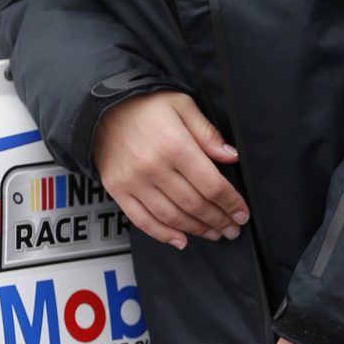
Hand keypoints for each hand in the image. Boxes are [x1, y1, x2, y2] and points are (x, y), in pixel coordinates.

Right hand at [93, 89, 247, 250]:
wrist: (102, 108)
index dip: (230, 202)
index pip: (211, 184)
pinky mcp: (118, 190)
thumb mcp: (183, 106)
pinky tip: (181, 239)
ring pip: (172, 216)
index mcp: (174, 145)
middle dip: (218, 220)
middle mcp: (154, 167)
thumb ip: (207, 133)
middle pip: (194, 204)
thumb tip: (231, 156)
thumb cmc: (145, 104)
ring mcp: (134, 182)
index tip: (242, 213)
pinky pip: (142, 220)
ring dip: (196, 229)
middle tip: (233, 228)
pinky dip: (163, 234)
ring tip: (213, 233)